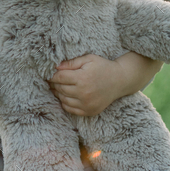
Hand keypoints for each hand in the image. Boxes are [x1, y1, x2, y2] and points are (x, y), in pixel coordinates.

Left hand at [48, 52, 163, 116]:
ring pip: (63, 99)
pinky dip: (65, 103)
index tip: (49, 73)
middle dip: (54, 84)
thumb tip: (55, 66)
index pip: (59, 77)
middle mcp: (84, 93)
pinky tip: (66, 96)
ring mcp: (86, 104)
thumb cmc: (103, 67)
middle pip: (60, 88)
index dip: (52, 75)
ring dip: (58, 93)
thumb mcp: (88, 59)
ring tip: (59, 87)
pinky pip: (70, 109)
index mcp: (82, 78)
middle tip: (52, 80)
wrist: (120, 81)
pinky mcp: (89, 111)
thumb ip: (71, 62)